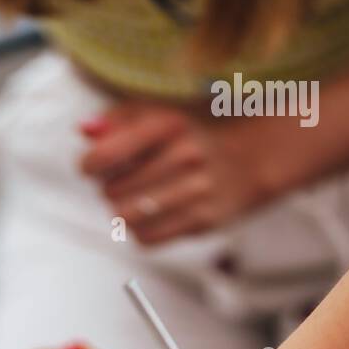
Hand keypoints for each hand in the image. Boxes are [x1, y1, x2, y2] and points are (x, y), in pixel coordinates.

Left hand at [79, 104, 282, 244]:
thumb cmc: (204, 129)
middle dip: (111, 189)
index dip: (89, 165)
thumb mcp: (165, 110)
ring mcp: (196, 190)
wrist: (264, 151)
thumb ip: (121, 118)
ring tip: (136, 200)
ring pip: (127, 219)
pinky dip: (141, 230)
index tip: (92, 166)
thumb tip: (84, 130)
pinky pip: (148, 238)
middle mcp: (183, 155)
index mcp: (169, 123)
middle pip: (112, 192)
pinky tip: (151, 216)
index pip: (105, 156)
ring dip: (123, 212)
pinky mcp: (204, 221)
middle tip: (126, 182)